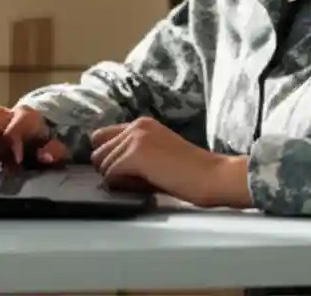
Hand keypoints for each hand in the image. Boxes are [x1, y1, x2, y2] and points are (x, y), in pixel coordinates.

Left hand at [90, 117, 251, 207]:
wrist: (212, 175)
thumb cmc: (190, 172)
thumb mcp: (157, 154)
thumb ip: (133, 154)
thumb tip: (108, 171)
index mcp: (142, 124)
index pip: (102, 137)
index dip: (107, 156)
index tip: (119, 171)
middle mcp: (136, 126)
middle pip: (98, 151)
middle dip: (109, 169)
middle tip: (132, 181)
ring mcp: (135, 139)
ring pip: (102, 164)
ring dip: (116, 179)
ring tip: (141, 184)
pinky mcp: (135, 156)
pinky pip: (111, 174)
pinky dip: (120, 185)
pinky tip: (141, 187)